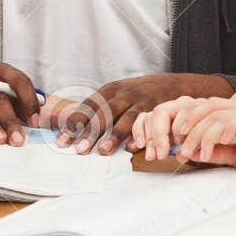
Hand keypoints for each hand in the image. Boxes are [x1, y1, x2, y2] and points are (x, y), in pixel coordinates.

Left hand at [47, 74, 231, 154]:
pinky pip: (147, 125)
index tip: (62, 140)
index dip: (74, 123)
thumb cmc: (138, 94)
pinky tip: (132, 149)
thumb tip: (64, 123)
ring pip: (124, 120)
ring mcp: (141, 102)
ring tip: (102, 152)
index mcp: (110, 90)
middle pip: (103, 114)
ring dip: (112, 136)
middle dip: (89, 132)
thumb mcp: (117, 94)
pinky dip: (139, 137)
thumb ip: (96, 108)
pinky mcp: (157, 110)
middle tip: (78, 149)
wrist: (174, 83)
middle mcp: (124, 94)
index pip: (87, 107)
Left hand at [131, 98, 235, 188]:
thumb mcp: (234, 157)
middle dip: (187, 126)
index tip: (173, 140)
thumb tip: (186, 150)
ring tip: (191, 154)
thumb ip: (213, 151)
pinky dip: (217, 135)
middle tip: (178, 147)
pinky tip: (209, 150)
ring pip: (216, 115)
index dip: (185, 120)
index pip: (204, 106)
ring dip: (198, 135)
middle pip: (206, 106)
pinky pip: (234, 124)